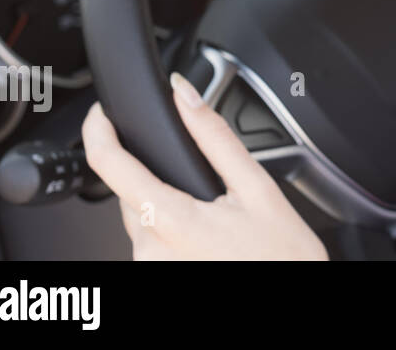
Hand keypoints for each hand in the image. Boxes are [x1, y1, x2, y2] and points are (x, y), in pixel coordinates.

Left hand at [81, 72, 328, 260]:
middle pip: (131, 194)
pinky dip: (174, 233)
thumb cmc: (283, 257)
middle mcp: (150, 252)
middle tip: (209, 187)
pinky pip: (153, 245)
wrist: (297, 301)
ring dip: (168, 208)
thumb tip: (186, 95)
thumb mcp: (257, 187)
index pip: (110, 166)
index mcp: (171, 221)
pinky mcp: (157, 280)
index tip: (101, 113)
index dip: (98, 130)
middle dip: (159, 177)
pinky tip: (210, 241)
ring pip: (142, 220)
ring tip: (219, 221)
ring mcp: (151, 270)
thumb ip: (215, 137)